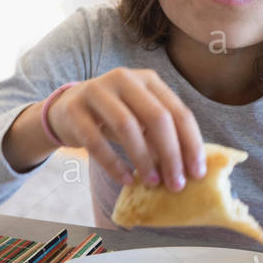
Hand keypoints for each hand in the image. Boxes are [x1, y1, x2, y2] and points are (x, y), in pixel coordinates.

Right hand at [46, 68, 204, 189]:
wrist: (66, 109)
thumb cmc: (113, 117)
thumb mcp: (140, 117)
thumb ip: (162, 135)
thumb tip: (189, 168)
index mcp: (148, 79)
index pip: (178, 111)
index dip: (191, 144)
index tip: (197, 173)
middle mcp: (124, 78)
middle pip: (156, 117)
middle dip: (171, 154)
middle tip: (176, 184)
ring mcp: (96, 91)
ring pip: (127, 126)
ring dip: (143, 159)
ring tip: (152, 183)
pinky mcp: (74, 110)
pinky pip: (96, 141)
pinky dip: (114, 164)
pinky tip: (126, 179)